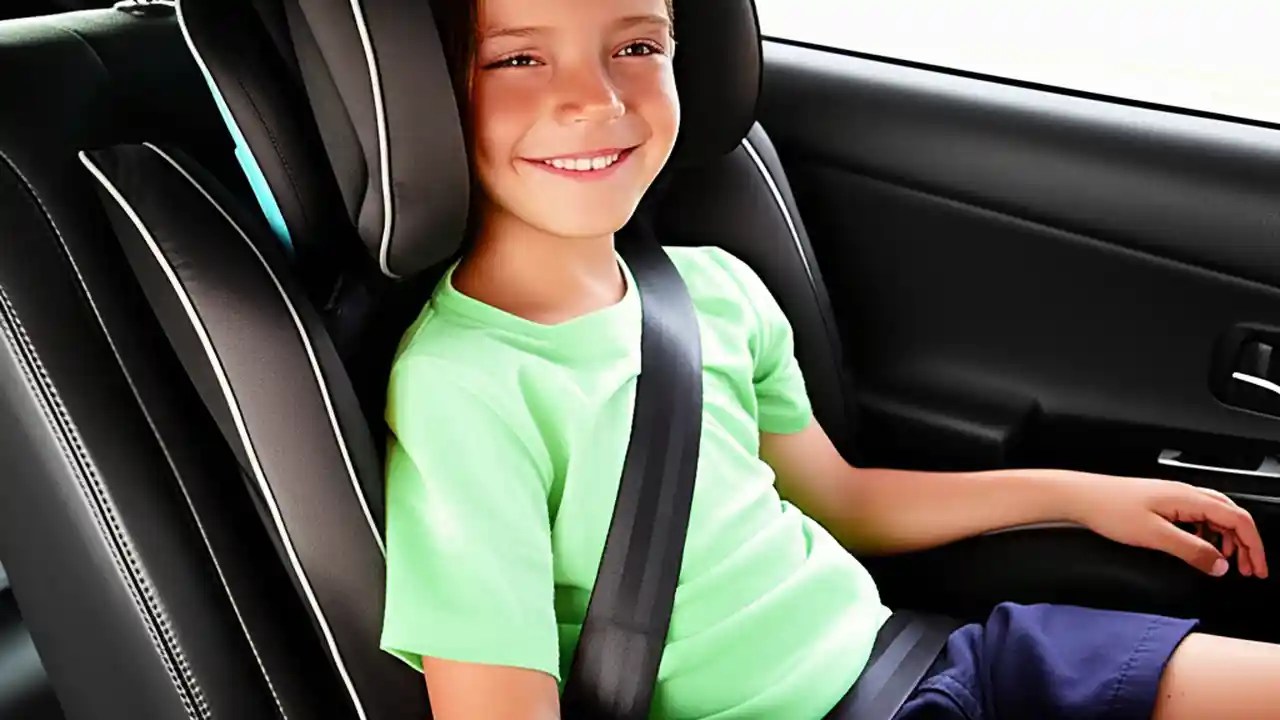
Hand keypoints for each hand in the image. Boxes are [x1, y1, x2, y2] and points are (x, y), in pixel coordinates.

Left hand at [1067, 474, 1268, 578]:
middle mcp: (1185, 493)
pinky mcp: (1161, 502)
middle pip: (1231, 516)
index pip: (1238, 519)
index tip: (1257, 569)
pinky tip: (1200, 547)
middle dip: (1245, 544)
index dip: (1254, 546)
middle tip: (1248, 570)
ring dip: (1227, 539)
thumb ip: (1191, 550)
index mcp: (1189, 497)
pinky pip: (1196, 517)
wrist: (1079, 496)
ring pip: (1215, 516)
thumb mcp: (1154, 536)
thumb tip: (1220, 565)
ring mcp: (1173, 496)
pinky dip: (1207, 533)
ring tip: (1226, 562)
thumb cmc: (1109, 509)